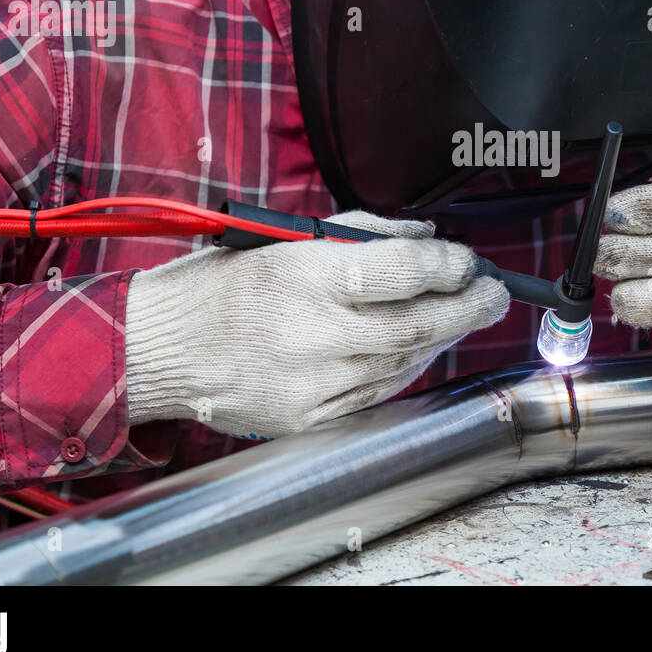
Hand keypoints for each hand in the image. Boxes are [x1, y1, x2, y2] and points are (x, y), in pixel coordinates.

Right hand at [124, 210, 507, 437]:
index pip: (403, 272)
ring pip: (403, 363)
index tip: (467, 261)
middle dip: (468, 307)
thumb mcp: (282, 239)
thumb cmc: (218, 287)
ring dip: (441, 338)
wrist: (159, 349)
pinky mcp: (308, 418)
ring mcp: (310, 383)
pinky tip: (414, 350)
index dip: (449, 265)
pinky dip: (404, 369)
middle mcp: (309, 333)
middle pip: (417, 325)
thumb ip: (360, 233)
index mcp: (301, 276)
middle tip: (493, 294)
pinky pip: (377, 394)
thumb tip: (423, 236)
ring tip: (457, 316)